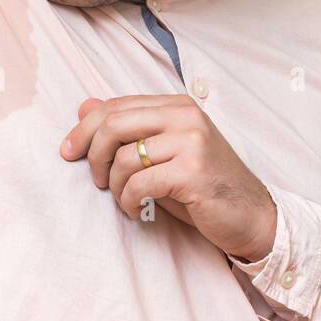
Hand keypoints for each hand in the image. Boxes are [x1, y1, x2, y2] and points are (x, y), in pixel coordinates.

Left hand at [60, 94, 276, 262]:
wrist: (252, 216)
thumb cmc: (203, 186)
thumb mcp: (162, 152)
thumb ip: (128, 128)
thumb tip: (84, 106)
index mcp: (177, 105)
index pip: (116, 106)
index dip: (84, 129)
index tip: (68, 152)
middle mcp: (185, 116)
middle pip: (114, 124)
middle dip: (93, 156)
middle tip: (97, 181)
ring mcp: (191, 141)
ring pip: (124, 158)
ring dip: (116, 186)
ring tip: (127, 199)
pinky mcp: (193, 171)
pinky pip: (140, 183)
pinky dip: (130, 201)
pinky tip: (139, 210)